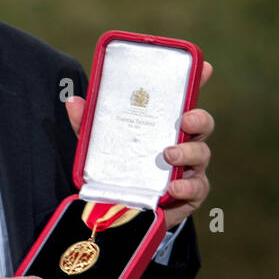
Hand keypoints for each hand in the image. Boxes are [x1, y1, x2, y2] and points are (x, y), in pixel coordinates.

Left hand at [65, 61, 213, 229]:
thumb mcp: (101, 145)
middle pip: (202, 124)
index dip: (198, 80)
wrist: (124, 210)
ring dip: (188, 152)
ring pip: (202, 155)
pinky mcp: (189, 195)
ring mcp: (190, 169)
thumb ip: (88, 125)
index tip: (204, 68)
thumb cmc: (120, 169)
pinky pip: (197, 189)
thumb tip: (73, 102)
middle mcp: (183, 143)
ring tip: (169, 154)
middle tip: (183, 119)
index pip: (185, 98)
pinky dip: (187, 187)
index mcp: (165, 125)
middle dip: (198, 118)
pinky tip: (173, 187)